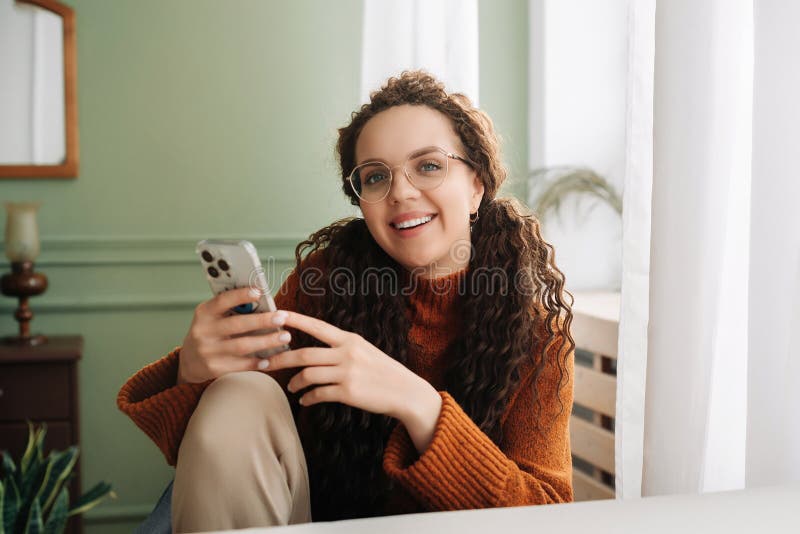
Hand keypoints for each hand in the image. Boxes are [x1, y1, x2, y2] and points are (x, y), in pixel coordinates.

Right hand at [177, 287, 291, 384]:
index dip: (240, 295)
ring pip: (242, 346)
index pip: (222, 301)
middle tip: (283, 317)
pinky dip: (256, 361)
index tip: (259, 292)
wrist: (189, 361)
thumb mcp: (213, 317)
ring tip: (285, 337)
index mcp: (204, 313)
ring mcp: (208, 351)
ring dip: (266, 341)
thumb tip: (263, 303)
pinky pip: (240, 365)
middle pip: (237, 324)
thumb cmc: (209, 332)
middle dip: (263, 320)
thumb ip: (232, 310)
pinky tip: (270, 358)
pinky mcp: (214, 368)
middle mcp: (203, 331)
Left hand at [263, 310, 434, 422]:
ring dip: (295, 382)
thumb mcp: (364, 351)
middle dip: (281, 358)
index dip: (295, 320)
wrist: (405, 392)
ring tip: (291, 387)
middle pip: (304, 353)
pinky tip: (305, 400)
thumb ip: (341, 348)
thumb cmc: (382, 371)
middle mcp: (347, 353)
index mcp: (350, 339)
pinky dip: (308, 398)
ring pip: (308, 375)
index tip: (276, 314)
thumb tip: (313, 351)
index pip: (317, 326)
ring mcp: (347, 373)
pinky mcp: (348, 393)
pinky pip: (319, 394)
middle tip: (265, 362)